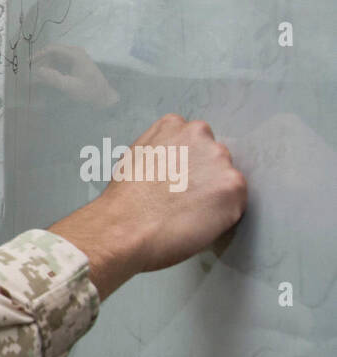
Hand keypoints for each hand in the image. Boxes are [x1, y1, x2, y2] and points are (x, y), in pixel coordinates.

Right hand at [31, 44, 119, 107]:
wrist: (103, 96)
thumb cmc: (89, 92)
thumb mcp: (70, 86)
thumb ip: (54, 78)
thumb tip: (38, 71)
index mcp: (75, 55)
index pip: (53, 49)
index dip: (39, 54)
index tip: (28, 63)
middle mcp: (75, 52)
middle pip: (53, 52)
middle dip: (41, 61)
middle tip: (30, 72)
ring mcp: (76, 57)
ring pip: (55, 57)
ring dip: (45, 65)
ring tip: (36, 77)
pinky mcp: (75, 63)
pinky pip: (59, 62)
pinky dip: (51, 68)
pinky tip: (45, 77)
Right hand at [48, 114, 246, 298]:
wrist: (124, 230)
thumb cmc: (122, 203)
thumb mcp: (133, 158)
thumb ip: (159, 150)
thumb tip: (171, 164)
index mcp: (173, 125)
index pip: (192, 140)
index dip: (185, 163)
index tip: (175, 179)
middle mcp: (200, 135)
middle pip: (213, 156)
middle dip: (202, 176)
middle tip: (180, 199)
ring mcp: (219, 160)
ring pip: (226, 179)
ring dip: (214, 195)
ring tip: (187, 213)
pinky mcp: (233, 188)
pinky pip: (235, 203)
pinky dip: (221, 216)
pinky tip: (196, 223)